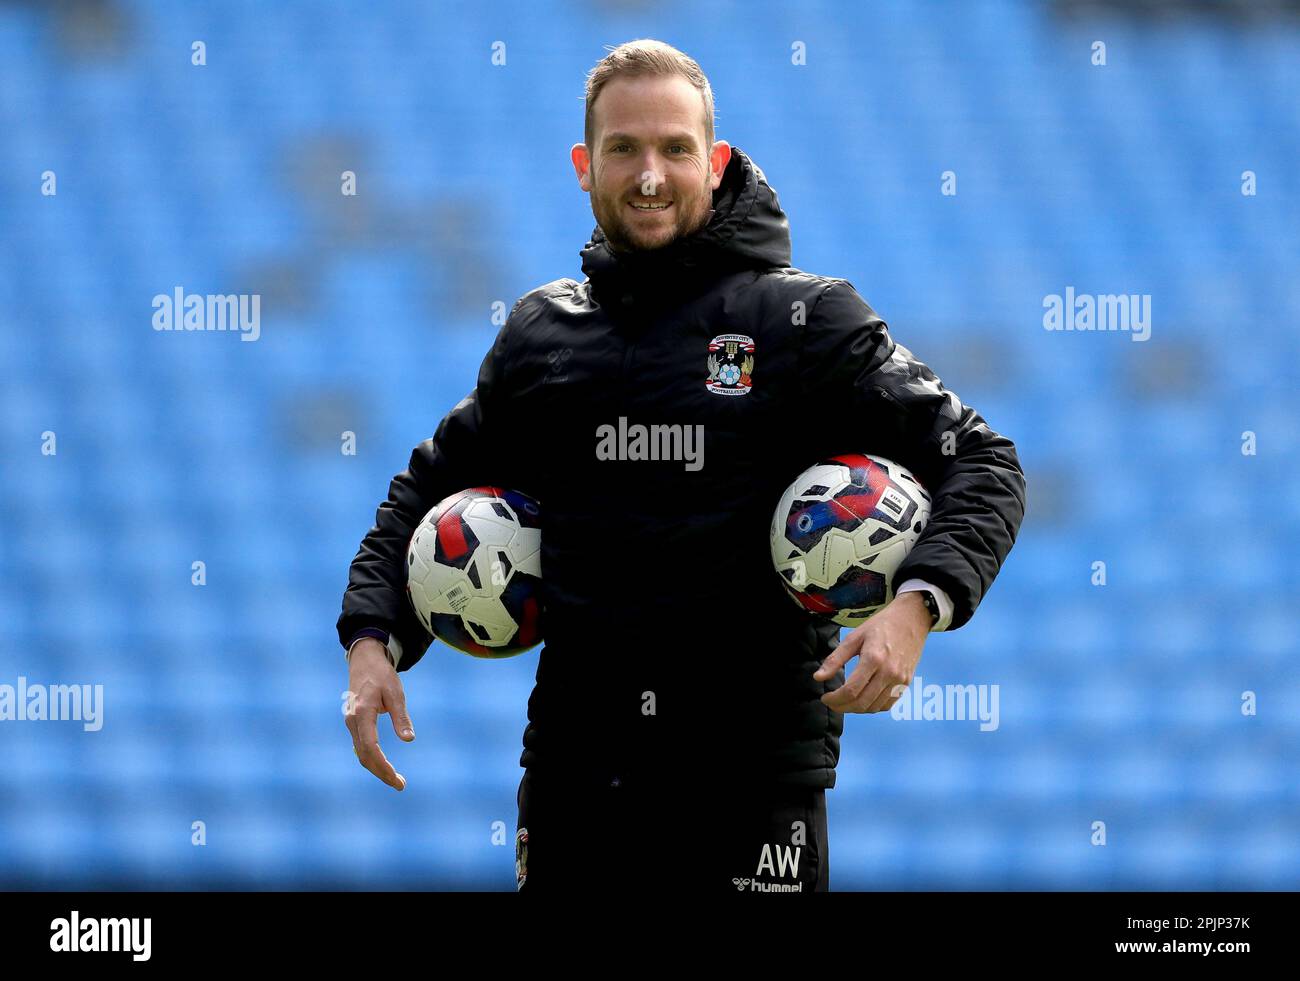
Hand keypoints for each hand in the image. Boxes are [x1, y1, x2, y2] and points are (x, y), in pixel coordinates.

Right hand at [344, 639, 415, 789]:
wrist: (364, 661)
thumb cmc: (382, 676)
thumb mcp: (396, 693)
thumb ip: (401, 717)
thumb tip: (409, 739)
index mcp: (363, 712)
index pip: (370, 747)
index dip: (383, 766)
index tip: (397, 779)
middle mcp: (353, 720)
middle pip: (364, 755)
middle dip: (381, 773)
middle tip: (401, 785)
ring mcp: (351, 722)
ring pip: (361, 753)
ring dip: (377, 768)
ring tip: (396, 779)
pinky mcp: (353, 723)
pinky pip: (361, 746)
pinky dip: (372, 759)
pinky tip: (384, 766)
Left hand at [812, 592, 930, 713]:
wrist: (911, 619)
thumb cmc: (881, 625)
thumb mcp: (854, 637)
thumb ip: (835, 659)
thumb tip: (818, 677)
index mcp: (873, 659)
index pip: (851, 690)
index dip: (835, 699)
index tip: (825, 698)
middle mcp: (888, 673)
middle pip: (862, 702)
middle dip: (842, 707)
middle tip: (831, 703)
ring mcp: (899, 680)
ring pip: (874, 707)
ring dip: (856, 709)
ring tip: (845, 702)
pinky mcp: (906, 683)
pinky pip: (888, 705)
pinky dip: (873, 707)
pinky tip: (863, 700)